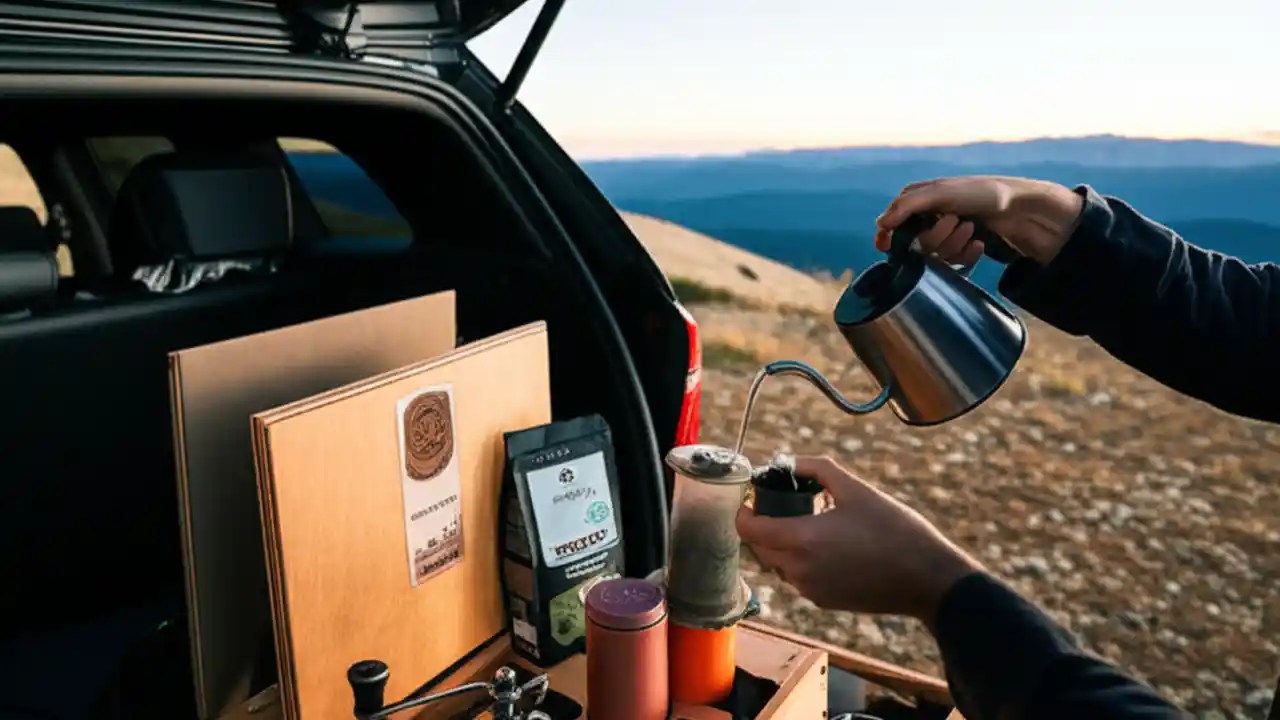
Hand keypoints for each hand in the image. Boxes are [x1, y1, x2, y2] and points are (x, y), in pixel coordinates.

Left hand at [736, 456, 982, 624]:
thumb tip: (789, 460)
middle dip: (762, 526)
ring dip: (782, 543)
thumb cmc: (895, 530)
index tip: (749, 498)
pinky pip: (798, 578)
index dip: (742, 512)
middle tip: (779, 504)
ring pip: (778, 565)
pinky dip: (800, 561)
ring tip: (807, 521)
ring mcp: (811, 590)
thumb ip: (817, 469)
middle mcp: (800, 570)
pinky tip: (826, 545)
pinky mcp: (824, 602)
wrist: (927, 578)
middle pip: (760, 548)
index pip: (748, 530)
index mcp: (802, 540)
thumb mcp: (855, 489)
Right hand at [873, 176, 1084, 265]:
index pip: (891, 223)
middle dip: (937, 236)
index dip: (888, 237)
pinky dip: (967, 254)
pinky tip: (979, 243)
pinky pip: (953, 264)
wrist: (1020, 208)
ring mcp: (946, 235)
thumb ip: (907, 206)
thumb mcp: (941, 192)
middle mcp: (929, 219)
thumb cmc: (980, 193)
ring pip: (935, 255)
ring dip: (955, 244)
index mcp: (918, 200)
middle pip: (915, 244)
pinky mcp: (961, 249)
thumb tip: (881, 224)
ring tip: (972, 229)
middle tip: (956, 221)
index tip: (889, 247)